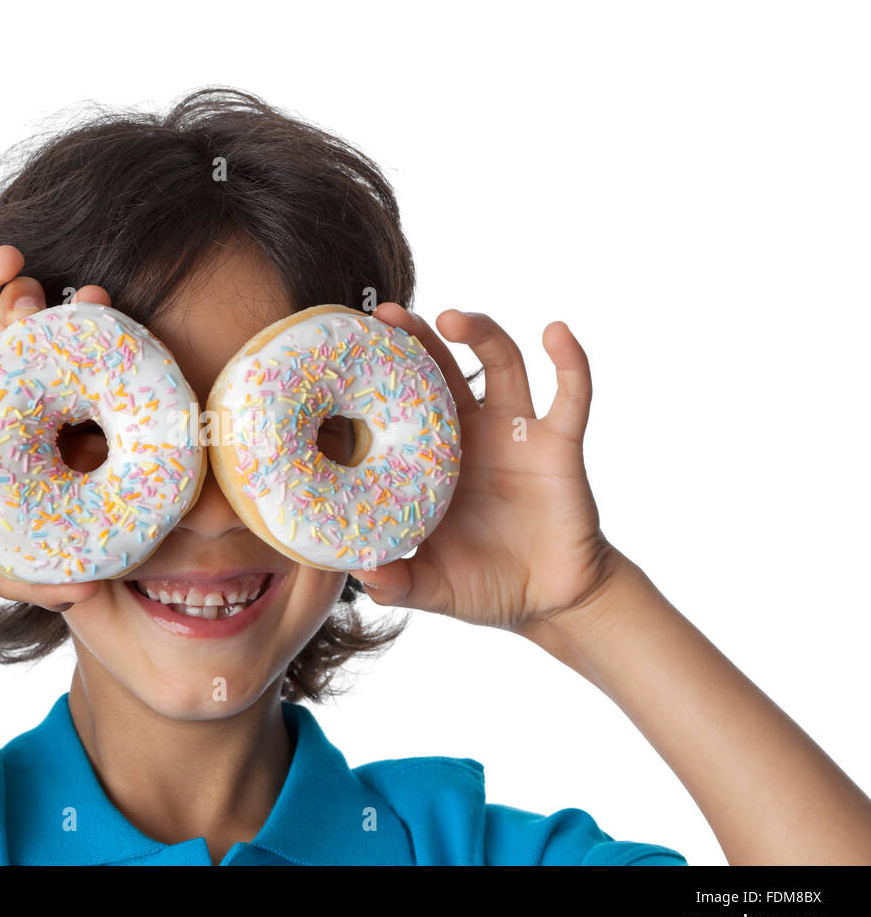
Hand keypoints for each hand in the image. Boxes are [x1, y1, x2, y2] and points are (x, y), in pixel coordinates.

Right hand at [0, 224, 106, 609]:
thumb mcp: (1, 564)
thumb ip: (44, 578)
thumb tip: (92, 596)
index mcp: (28, 428)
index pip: (66, 382)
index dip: (89, 356)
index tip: (114, 329)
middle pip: (24, 335)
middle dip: (44, 313)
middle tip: (64, 296)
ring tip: (10, 258)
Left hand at [350, 305, 621, 635]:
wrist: (551, 602)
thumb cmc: (484, 586)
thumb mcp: (432, 588)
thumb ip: (396, 583)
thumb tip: (359, 572)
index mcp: (430, 458)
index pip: (398, 404)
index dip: (375, 377)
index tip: (346, 351)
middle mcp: (469, 433)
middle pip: (443, 366)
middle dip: (417, 337)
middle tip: (388, 314)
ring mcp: (516, 432)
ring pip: (500, 363)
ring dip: (481, 333)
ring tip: (452, 318)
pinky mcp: (559, 444)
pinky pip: (571, 394)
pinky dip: (569, 361)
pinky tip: (556, 332)